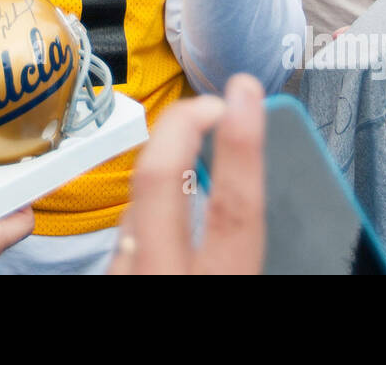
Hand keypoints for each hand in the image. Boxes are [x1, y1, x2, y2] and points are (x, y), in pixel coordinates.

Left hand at [109, 73, 265, 274]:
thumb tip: (280, 206)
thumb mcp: (257, 293)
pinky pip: (124, 237)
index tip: (244, 93)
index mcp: (218, 283)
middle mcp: (158, 275)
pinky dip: (146, 216)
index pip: (232, 206)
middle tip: (210, 103)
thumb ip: (253, 249)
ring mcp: (121, 278)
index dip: (240, 143)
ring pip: (136, 205)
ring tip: (193, 152)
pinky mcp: (104, 281)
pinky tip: (164, 214)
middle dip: (181, 126)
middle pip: (159, 178)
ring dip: (164, 171)